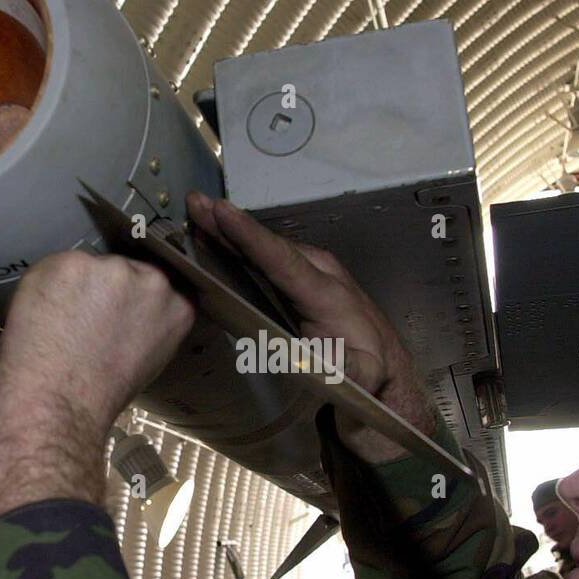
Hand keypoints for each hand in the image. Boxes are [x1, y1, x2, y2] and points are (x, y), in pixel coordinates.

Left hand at [0, 249, 195, 532]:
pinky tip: (44, 316)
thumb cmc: (102, 394)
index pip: (158, 284)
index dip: (132, 297)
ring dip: (75, 286)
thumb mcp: (152, 358)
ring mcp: (111, 268)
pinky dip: (46, 287)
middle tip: (83, 320)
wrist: (61, 403)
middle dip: (105, 289)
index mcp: (178, 305)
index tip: (116, 309)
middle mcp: (152, 280)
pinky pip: (56, 267)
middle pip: (124, 269)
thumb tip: (133, 310)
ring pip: (89, 266)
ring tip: (61, 323)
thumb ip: (152, 323)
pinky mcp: (70, 263)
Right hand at [186, 192, 434, 462]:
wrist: (383, 364)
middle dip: (230, 225)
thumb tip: (328, 365)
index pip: (283, 260)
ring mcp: (312, 270)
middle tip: (196, 203)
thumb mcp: (362, 376)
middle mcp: (320, 272)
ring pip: (267, 247)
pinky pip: (269, 256)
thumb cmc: (366, 369)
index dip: (251, 236)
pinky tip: (216, 237)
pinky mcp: (304, 275)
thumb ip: (347, 369)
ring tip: (198, 212)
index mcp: (327, 294)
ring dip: (231, 231)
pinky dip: (241, 245)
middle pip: (269, 246)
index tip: (223, 212)